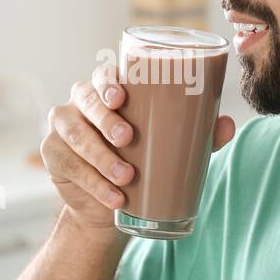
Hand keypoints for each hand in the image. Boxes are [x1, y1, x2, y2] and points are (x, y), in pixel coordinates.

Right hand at [40, 62, 235, 233]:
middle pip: (85, 100)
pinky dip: (93, 183)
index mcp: (109, 92)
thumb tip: (227, 124)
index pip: (104, 75)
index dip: (108, 81)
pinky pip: (70, 165)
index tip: (122, 97)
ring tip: (127, 178)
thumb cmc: (144, 162)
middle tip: (127, 138)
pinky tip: (113, 197)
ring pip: (76, 135)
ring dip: (101, 157)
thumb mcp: (171, 147)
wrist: (113, 205)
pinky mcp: (52, 154)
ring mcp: (63, 127)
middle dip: (105, 118)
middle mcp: (81, 103)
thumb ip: (198, 135)